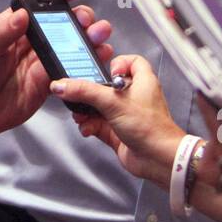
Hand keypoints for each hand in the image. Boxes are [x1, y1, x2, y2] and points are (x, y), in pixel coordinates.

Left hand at [0, 0, 112, 139]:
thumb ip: (2, 33)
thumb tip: (21, 15)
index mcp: (14, 27)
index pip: (39, 4)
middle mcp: (30, 43)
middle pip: (63, 25)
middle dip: (81, 20)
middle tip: (89, 24)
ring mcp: (40, 65)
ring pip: (72, 49)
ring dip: (89, 43)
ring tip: (99, 42)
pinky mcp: (45, 86)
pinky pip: (69, 76)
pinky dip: (84, 71)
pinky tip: (93, 66)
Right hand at [53, 54, 186, 186]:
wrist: (158, 159)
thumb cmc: (151, 128)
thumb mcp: (113, 102)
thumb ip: (85, 92)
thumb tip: (63, 84)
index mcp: (142, 82)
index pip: (132, 62)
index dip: (117, 63)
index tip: (104, 70)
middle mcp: (134, 97)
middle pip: (107, 86)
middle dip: (90, 92)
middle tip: (79, 94)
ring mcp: (126, 115)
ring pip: (99, 107)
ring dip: (86, 111)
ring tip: (79, 114)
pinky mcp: (118, 132)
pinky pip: (97, 124)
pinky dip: (89, 125)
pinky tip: (87, 128)